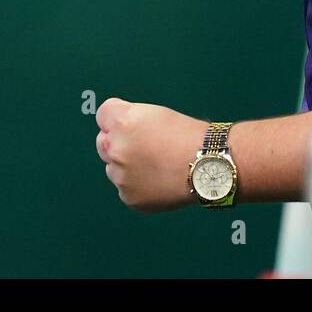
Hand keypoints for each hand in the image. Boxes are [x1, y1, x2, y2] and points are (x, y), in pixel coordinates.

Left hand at [95, 97, 207, 212]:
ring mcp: (121, 176)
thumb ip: (129, 119)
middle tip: (143, 146)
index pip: (102, 115)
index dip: (118, 118)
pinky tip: (159, 180)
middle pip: (102, 142)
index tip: (131, 124)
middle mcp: (116, 148)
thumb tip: (114, 129)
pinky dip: (137, 185)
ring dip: (127, 166)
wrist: (209, 165)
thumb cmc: (187, 135)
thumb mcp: (155, 114)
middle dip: (117, 142)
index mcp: (122, 122)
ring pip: (113, 168)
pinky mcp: (129, 197)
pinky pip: (125, 188)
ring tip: (157, 165)